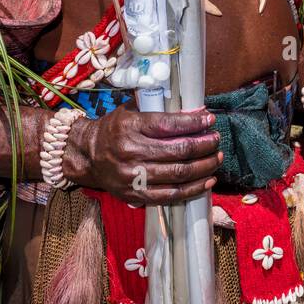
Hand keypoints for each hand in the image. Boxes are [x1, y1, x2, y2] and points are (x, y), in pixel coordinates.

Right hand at [63, 105, 221, 205]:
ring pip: (178, 174)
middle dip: (204, 145)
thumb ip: (157, 108)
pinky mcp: (135, 194)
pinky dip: (193, 189)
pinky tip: (208, 180)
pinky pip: (171, 195)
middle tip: (216, 140)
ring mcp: (133, 176)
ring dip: (204, 166)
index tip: (210, 120)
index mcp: (130, 127)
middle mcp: (131, 152)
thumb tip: (194, 111)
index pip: (168, 125)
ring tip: (216, 158)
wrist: (86, 156)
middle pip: (178, 151)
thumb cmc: (113, 130)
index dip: (194, 123)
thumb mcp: (130, 111)